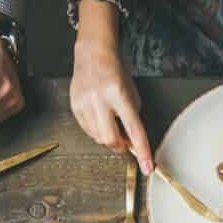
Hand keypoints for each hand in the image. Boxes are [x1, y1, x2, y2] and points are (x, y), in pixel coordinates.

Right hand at [70, 39, 152, 172]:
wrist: (93, 54)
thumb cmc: (116, 74)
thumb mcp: (132, 94)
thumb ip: (133, 120)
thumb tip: (132, 145)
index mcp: (117, 94)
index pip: (133, 129)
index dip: (142, 151)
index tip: (148, 168)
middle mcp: (99, 99)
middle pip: (111, 140)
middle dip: (120, 146)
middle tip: (124, 141)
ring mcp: (84, 103)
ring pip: (98, 138)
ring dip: (109, 137)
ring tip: (111, 121)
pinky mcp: (75, 106)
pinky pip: (88, 131)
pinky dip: (97, 131)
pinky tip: (100, 117)